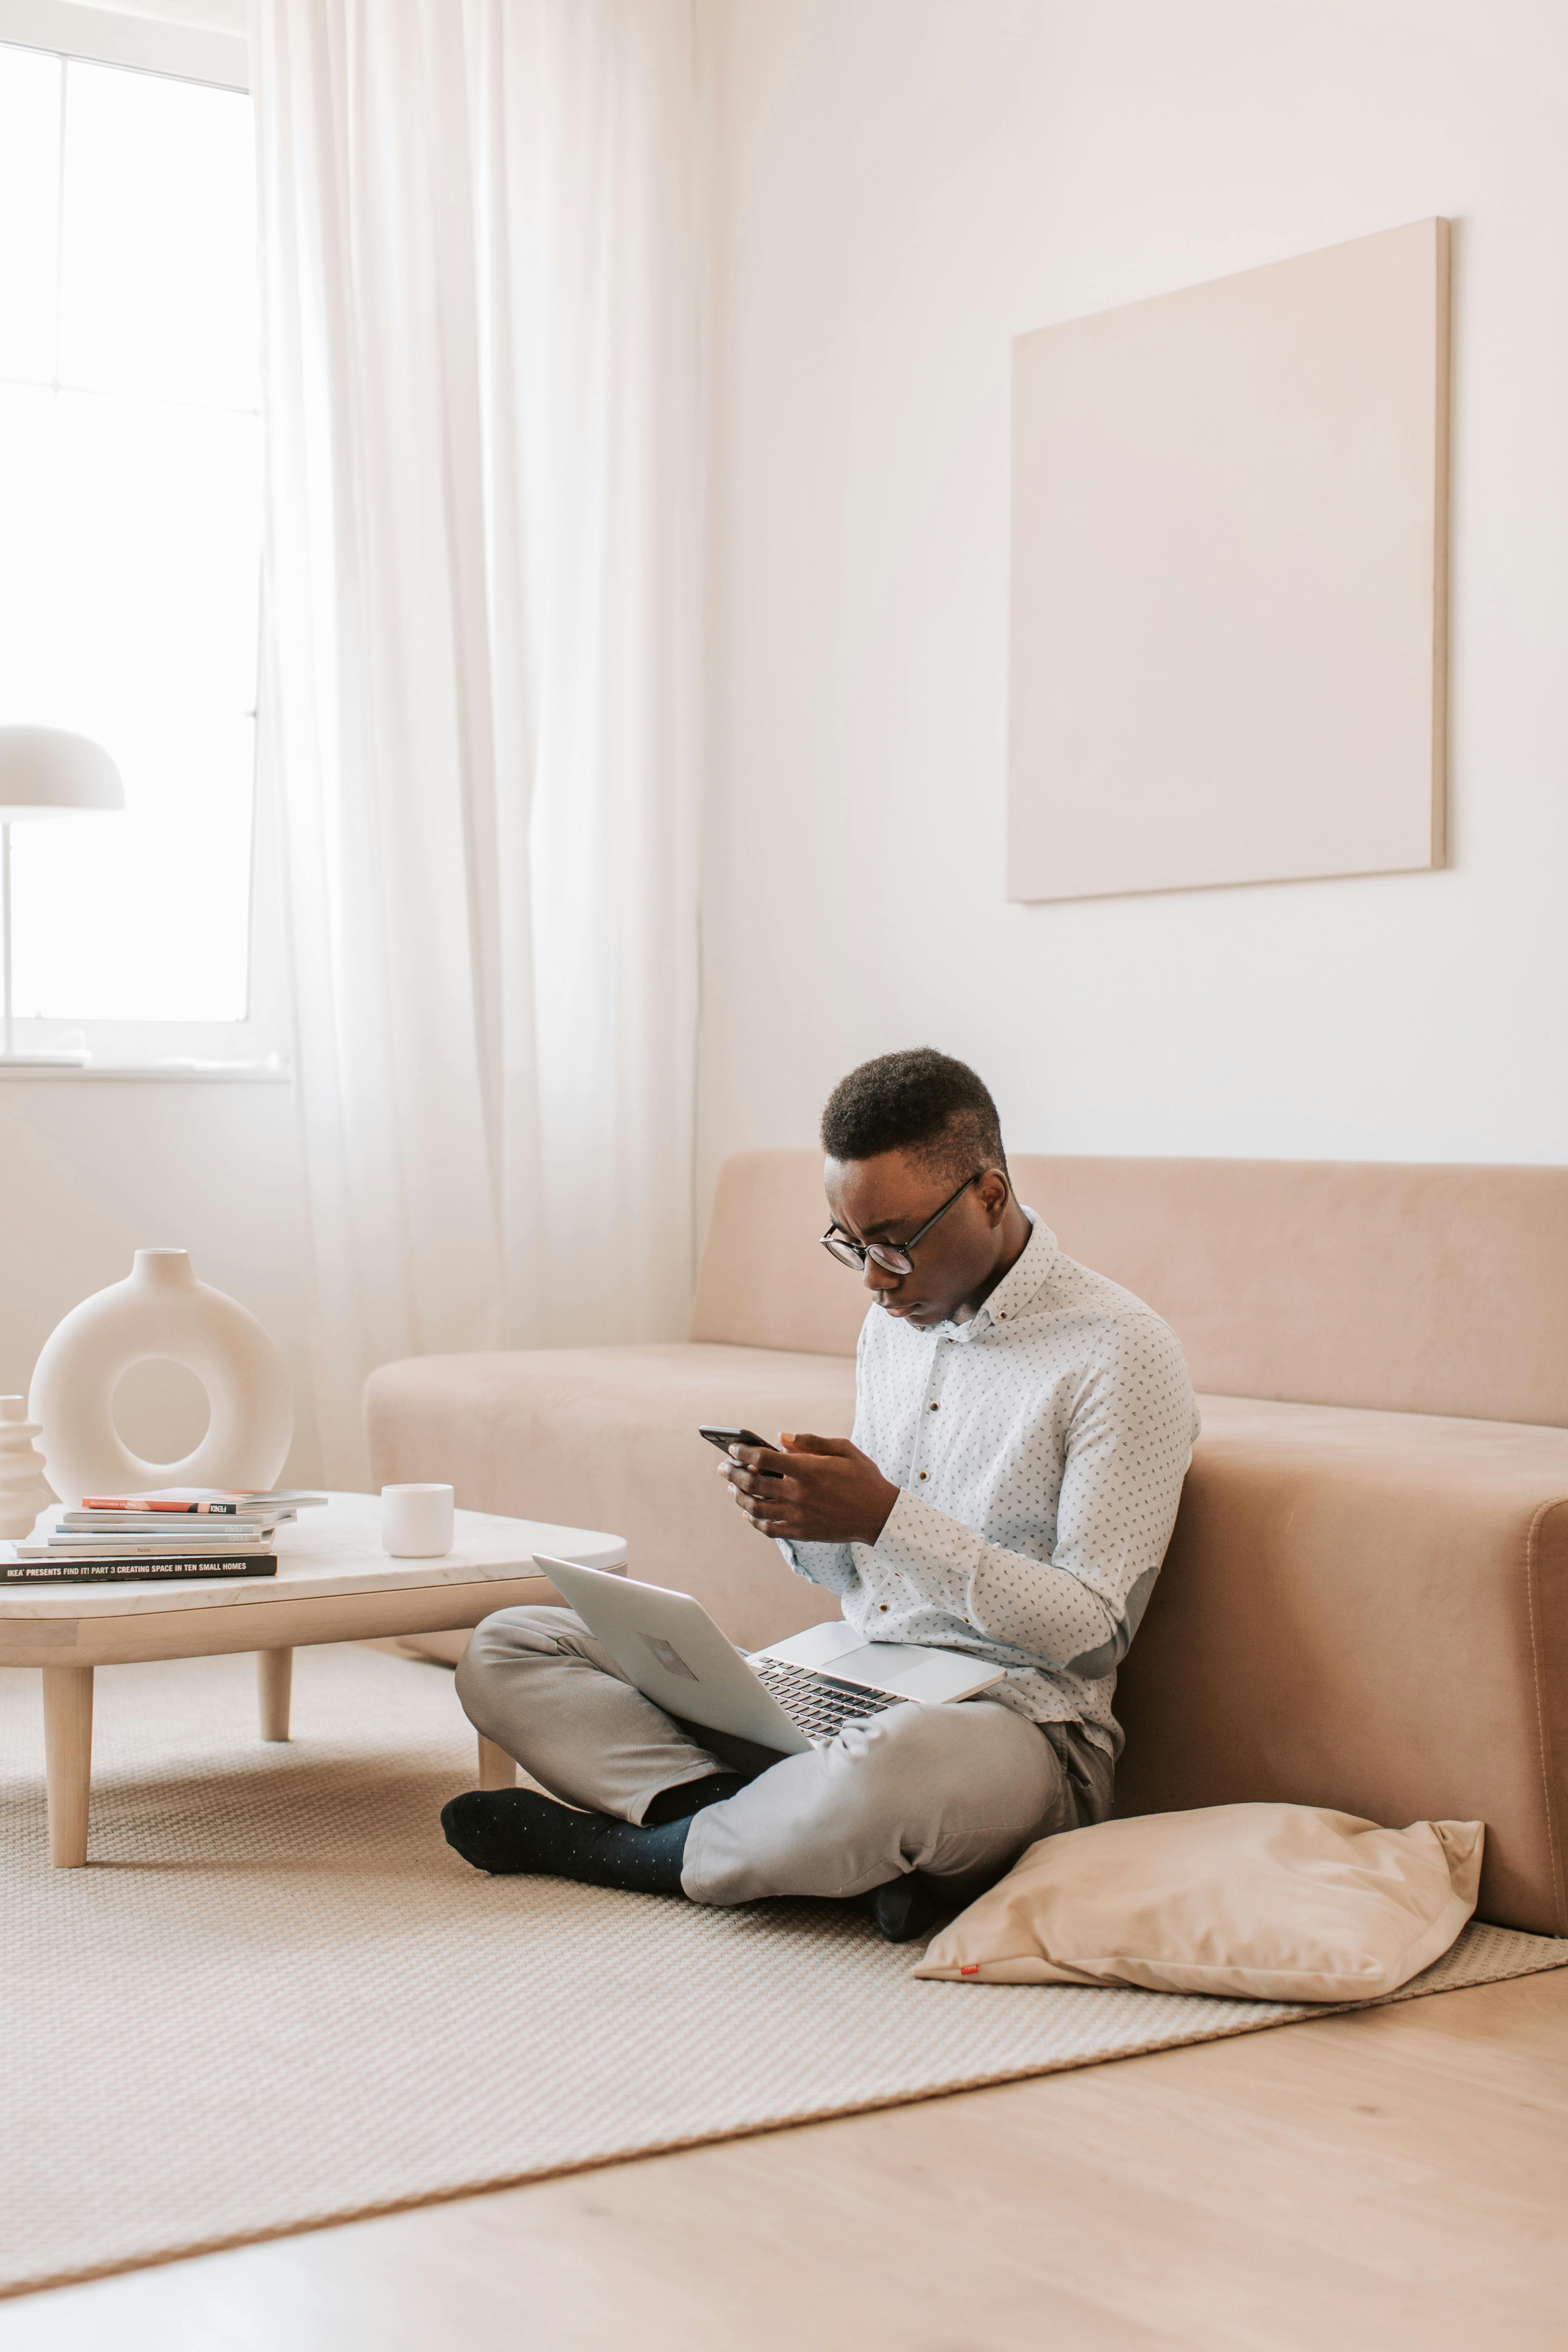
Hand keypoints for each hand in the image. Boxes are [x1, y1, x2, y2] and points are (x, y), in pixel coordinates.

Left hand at [719, 1431, 898, 1545]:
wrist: (880, 1515)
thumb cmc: (863, 1477)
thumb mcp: (843, 1449)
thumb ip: (811, 1441)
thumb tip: (780, 1436)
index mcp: (807, 1469)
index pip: (763, 1459)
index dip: (743, 1452)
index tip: (733, 1447)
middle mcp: (798, 1493)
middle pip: (752, 1483)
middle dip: (732, 1473)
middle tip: (723, 1467)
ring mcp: (798, 1515)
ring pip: (755, 1507)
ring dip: (739, 1496)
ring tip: (732, 1488)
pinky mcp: (801, 1532)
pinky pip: (769, 1528)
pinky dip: (754, 1521)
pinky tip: (748, 1513)